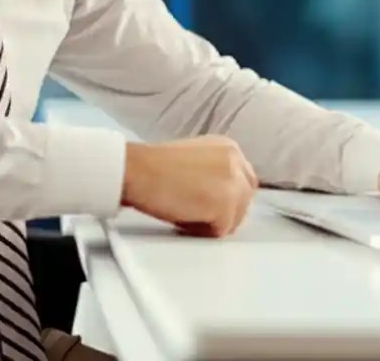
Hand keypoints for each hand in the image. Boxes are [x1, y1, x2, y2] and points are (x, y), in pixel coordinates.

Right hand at [121, 135, 257, 237]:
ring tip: (185, 213)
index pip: (244, 182)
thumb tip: (221, 196)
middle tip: (196, 214)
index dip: (226, 199)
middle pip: (244, 200)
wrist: (136, 170)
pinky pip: (221, 230)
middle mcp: (236, 160)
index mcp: (229, 147)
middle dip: (224, 212)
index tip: (207, 205)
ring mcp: (233, 182)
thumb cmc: (153, 168)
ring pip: (235, 217)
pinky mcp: (225, 204)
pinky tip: (182, 218)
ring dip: (212, 222)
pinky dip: (202, 231)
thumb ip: (215, 172)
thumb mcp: (195, 158)